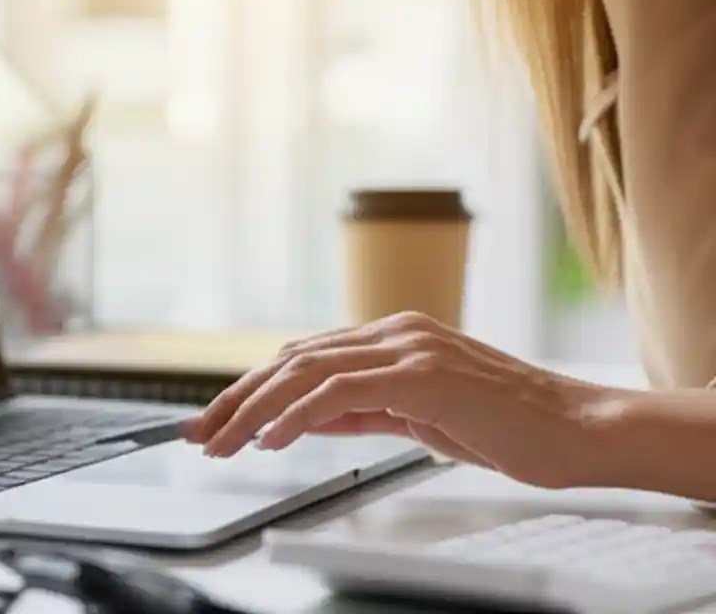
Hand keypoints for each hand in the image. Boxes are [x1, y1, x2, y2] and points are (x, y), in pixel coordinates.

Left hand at [183, 311, 618, 488]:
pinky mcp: (422, 374)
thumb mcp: (415, 417)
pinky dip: (297, 415)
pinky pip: (341, 391)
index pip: (302, 357)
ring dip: (254, 408)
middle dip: (237, 397)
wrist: (575, 429)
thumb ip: (361, 410)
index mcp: (393, 337)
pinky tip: (272, 438)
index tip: (217, 419)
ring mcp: (408, 348)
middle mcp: (394, 333)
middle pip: (292, 359)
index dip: (252, 388)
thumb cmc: (505, 426)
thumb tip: (301, 419)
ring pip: (306, 370)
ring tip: (223, 441)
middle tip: (200, 432)